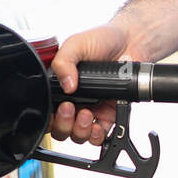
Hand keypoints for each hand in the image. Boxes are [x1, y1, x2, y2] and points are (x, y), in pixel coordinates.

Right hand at [49, 21, 135, 145]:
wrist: (130, 42)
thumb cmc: (101, 41)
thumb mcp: (76, 44)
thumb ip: (64, 61)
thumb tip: (66, 84)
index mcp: (60, 87)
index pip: (47, 111)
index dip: (49, 116)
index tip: (59, 106)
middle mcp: (74, 102)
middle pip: (60, 129)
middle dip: (63, 124)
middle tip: (71, 108)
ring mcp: (91, 111)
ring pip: (78, 136)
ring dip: (80, 130)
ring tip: (87, 114)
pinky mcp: (108, 116)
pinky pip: (99, 137)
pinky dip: (97, 136)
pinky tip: (99, 125)